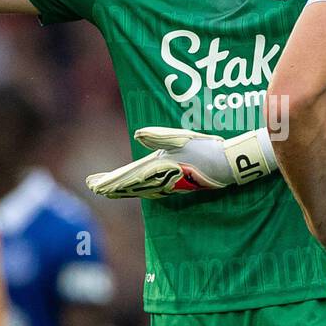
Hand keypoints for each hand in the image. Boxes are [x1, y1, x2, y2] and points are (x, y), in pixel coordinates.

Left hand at [86, 126, 273, 199]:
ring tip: (110, 190)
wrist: (230, 165)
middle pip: (132, 184)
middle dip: (113, 186)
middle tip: (95, 187)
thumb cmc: (208, 149)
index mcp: (160, 167)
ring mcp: (172, 183)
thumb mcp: (184, 139)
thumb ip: (160, 136)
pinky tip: (140, 190)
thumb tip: (137, 135)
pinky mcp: (181, 182)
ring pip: (142, 188)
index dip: (111, 181)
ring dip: (125, 188)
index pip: (129, 176)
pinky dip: (141, 189)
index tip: (94, 186)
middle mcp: (163, 178)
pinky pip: (153, 188)